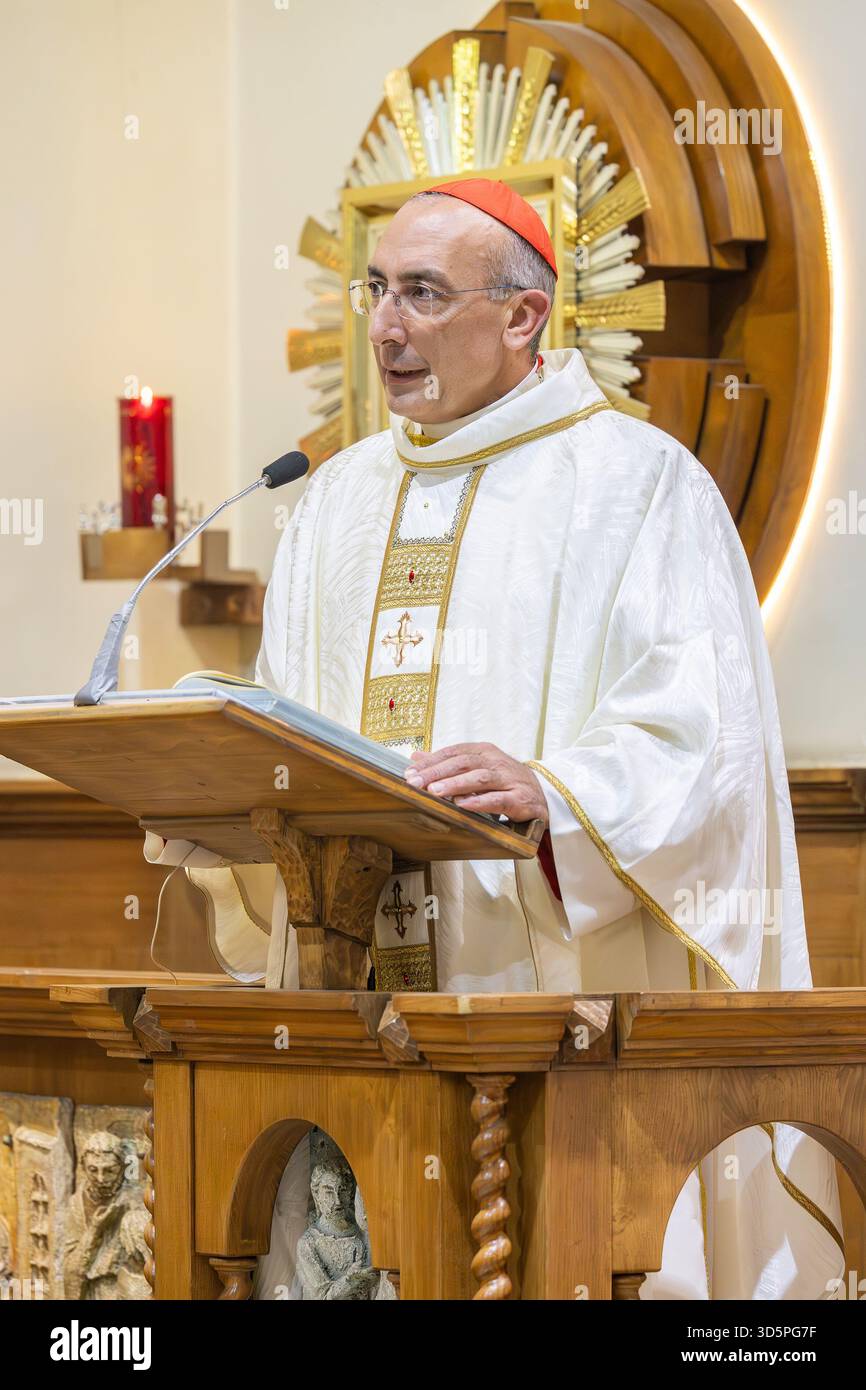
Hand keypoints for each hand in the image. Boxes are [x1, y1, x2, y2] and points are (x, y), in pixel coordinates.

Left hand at [404, 742, 548, 826]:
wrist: (544, 793)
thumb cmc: (504, 780)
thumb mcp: (477, 767)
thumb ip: (447, 763)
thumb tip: (416, 757)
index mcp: (483, 751)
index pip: (453, 753)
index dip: (431, 762)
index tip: (409, 772)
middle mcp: (495, 762)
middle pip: (463, 763)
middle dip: (437, 773)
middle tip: (416, 782)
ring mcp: (508, 779)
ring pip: (479, 778)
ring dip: (455, 784)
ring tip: (435, 791)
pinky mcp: (520, 799)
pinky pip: (498, 799)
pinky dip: (480, 802)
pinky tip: (464, 805)